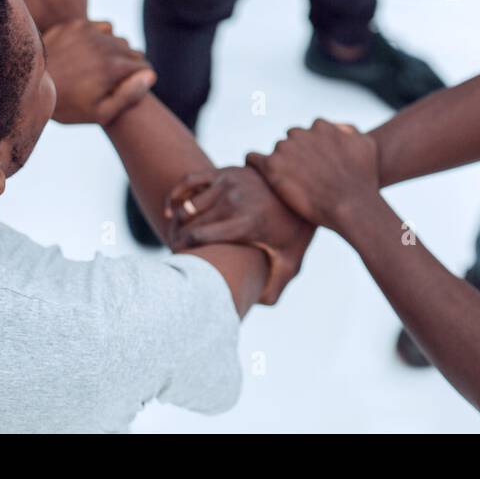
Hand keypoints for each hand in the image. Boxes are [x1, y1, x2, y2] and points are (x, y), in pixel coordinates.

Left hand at [43, 19, 154, 124]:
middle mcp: (105, 45)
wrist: (29, 86)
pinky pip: (103, 27)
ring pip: (119, 39)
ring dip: (116, 51)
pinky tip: (90, 52)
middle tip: (111, 81)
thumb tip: (151, 76)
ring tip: (100, 68)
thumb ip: (130, 96)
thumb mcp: (101, 112)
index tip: (127, 88)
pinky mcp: (77, 24)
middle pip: (133, 51)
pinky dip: (103, 37)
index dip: (140, 79)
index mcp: (114, 67)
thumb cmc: (67, 105)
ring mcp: (90, 32)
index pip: (145, 67)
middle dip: (129, 65)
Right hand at [165, 166, 315, 304]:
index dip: (181, 250)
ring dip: (176, 223)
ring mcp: (228, 182)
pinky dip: (175, 196)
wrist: (306, 187)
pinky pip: (188, 181)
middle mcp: (234, 199)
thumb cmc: (295, 230)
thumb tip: (254, 308)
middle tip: (177, 254)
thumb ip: (274, 289)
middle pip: (188, 223)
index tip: (181, 263)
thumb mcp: (290, 261)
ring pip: (187, 205)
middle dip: (177, 240)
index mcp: (246, 222)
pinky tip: (173, 212)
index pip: (197, 236)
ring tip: (178, 239)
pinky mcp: (225, 170)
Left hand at [246, 120, 378, 231]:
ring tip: (289, 184)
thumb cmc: (363, 179)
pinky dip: (254, 164)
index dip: (313, 151)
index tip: (316, 166)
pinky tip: (256, 174)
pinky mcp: (272, 167)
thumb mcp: (366, 145)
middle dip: (296, 156)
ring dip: (281, 165)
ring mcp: (285, 149)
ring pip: (276, 153)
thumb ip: (349, 130)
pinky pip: (253, 158)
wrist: (352, 205)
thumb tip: (337, 127)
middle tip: (304, 178)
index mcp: (320, 126)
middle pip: (291, 141)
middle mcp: (301, 133)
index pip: (309, 133)